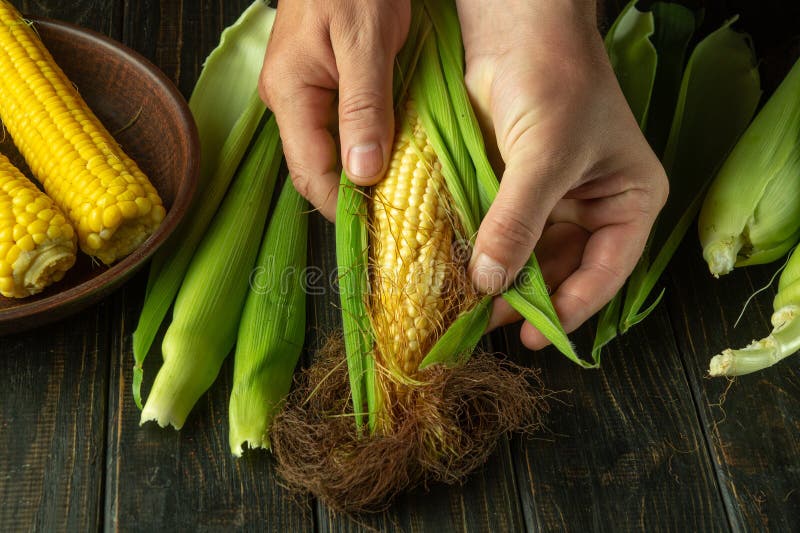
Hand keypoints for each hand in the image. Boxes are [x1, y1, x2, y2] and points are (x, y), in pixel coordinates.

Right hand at [259, 0, 409, 219]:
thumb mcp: (367, 41)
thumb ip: (364, 107)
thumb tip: (363, 173)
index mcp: (289, 93)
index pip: (311, 172)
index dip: (343, 207)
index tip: (382, 230)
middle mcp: (287, 99)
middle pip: (315, 168)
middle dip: (352, 198)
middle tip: (396, 221)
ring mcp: (300, 93)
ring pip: (327, 152)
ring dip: (359, 177)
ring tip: (396, 200)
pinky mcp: (320, 84)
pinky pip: (337, 130)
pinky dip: (363, 150)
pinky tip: (389, 161)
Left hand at [456, 0, 668, 348]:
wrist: (516, 26)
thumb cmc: (555, 80)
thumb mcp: (546, 156)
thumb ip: (520, 221)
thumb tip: (492, 282)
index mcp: (627, 201)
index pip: (607, 270)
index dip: (573, 307)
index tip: (536, 336)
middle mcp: (591, 207)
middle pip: (562, 269)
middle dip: (527, 297)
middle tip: (487, 324)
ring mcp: (549, 200)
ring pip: (527, 255)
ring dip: (499, 280)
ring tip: (466, 307)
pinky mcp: (510, 190)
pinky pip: (498, 232)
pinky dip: (480, 252)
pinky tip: (457, 273)